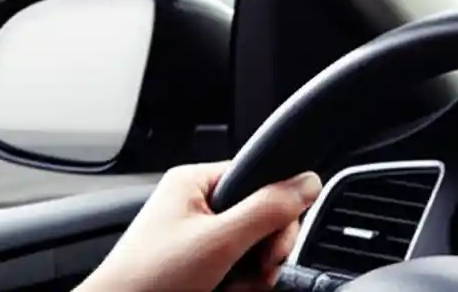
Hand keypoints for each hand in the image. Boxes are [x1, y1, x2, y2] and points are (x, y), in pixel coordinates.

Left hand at [77, 161, 322, 291]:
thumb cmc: (148, 280)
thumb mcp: (219, 240)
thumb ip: (268, 208)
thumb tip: (309, 182)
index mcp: (195, 182)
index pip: (260, 177)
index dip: (278, 209)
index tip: (278, 241)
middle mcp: (196, 205)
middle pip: (261, 214)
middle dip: (267, 248)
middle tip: (261, 270)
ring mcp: (197, 237)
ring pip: (252, 245)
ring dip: (255, 270)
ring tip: (238, 287)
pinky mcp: (197, 265)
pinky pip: (237, 265)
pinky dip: (241, 282)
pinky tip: (231, 291)